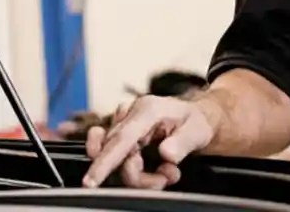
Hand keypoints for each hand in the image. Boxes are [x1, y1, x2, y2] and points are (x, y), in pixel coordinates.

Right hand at [82, 94, 215, 188]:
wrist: (195, 118)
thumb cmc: (195, 122)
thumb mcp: (198, 131)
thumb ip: (182, 143)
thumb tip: (166, 153)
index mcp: (148, 110)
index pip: (121, 138)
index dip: (105, 161)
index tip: (92, 180)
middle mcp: (130, 114)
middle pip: (117, 155)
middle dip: (140, 176)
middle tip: (166, 178)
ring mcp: (122, 124)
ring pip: (117, 161)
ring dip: (141, 174)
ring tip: (167, 171)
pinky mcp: (120, 135)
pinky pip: (117, 159)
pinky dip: (134, 170)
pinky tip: (153, 167)